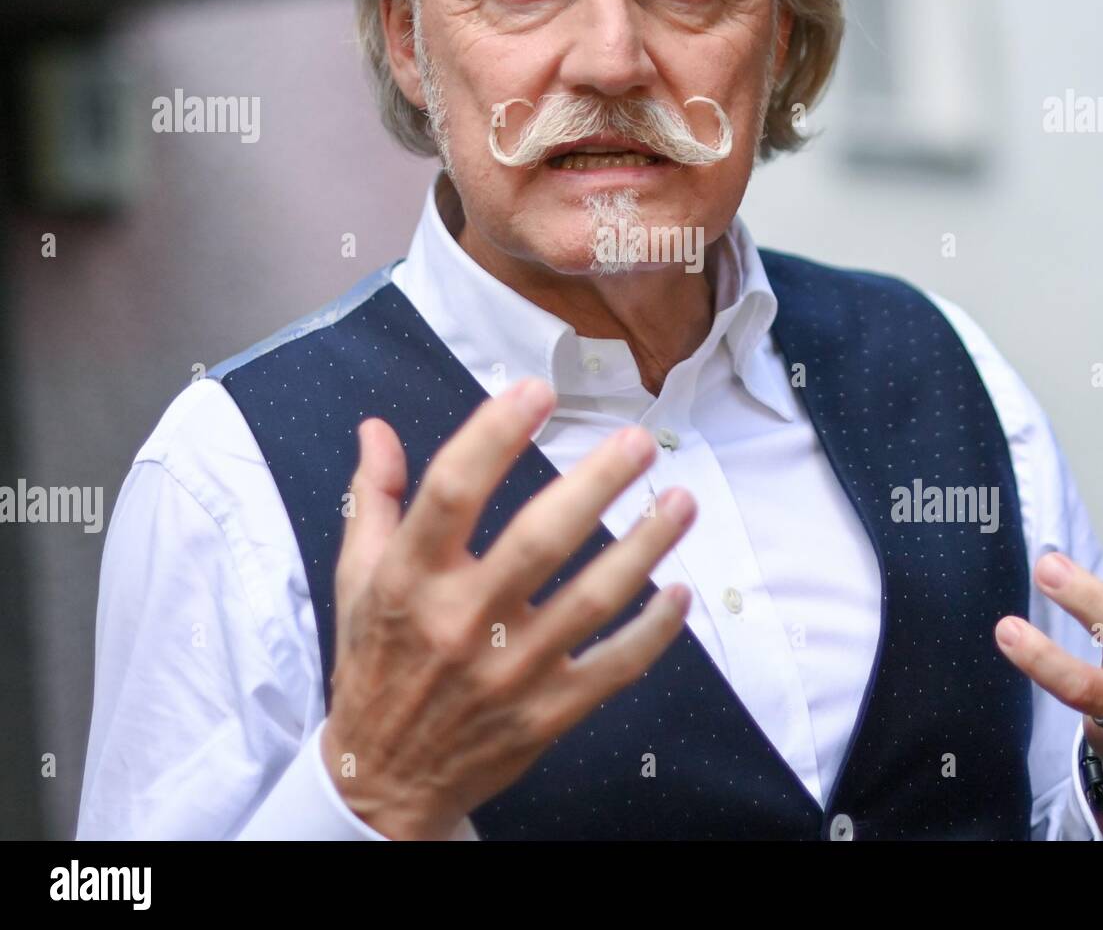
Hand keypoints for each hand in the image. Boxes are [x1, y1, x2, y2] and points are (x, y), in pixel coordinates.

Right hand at [320, 376, 694, 839]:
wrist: (383, 779)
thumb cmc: (374, 662)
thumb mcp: (355, 579)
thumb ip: (372, 498)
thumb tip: (376, 426)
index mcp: (411, 578)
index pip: (452, 491)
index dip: (495, 434)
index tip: (536, 389)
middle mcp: (462, 621)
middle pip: (539, 540)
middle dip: (596, 484)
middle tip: (638, 440)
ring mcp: (512, 671)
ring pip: (593, 599)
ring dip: (645, 546)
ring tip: (681, 501)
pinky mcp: (548, 711)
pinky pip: (615, 666)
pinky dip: (654, 631)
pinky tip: (681, 592)